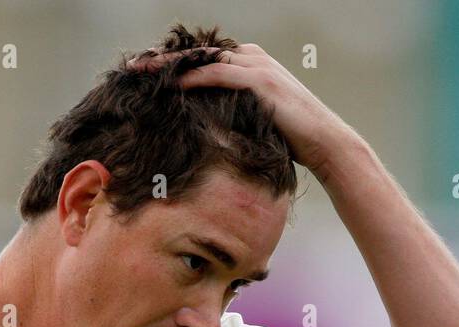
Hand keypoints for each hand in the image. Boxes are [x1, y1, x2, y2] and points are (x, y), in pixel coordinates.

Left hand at [127, 42, 350, 177]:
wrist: (324, 143)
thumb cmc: (291, 140)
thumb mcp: (256, 121)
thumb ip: (233, 114)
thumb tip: (206, 130)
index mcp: (250, 63)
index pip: (204, 57)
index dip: (174, 63)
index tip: (146, 72)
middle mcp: (252, 57)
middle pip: (199, 52)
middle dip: (165, 58)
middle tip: (134, 65)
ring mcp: (257, 66)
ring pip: (204, 58)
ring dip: (171, 63)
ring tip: (142, 70)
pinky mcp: (260, 80)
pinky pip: (219, 73)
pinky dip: (194, 76)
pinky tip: (172, 83)